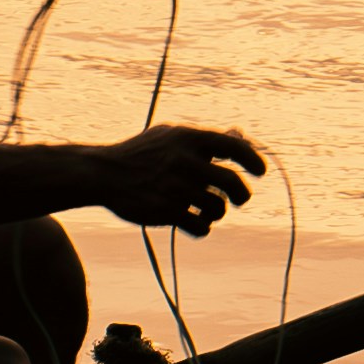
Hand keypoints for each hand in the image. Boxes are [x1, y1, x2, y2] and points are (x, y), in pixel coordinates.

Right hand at [96, 120, 263, 233]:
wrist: (103, 174)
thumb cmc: (142, 154)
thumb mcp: (171, 137)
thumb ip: (205, 140)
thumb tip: (241, 136)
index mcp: (187, 138)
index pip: (232, 146)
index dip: (252, 159)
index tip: (260, 171)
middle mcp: (183, 161)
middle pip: (232, 182)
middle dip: (242, 194)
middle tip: (239, 198)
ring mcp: (174, 187)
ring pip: (218, 207)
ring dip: (216, 212)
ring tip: (206, 210)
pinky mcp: (165, 211)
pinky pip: (201, 227)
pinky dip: (203, 228)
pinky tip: (196, 222)